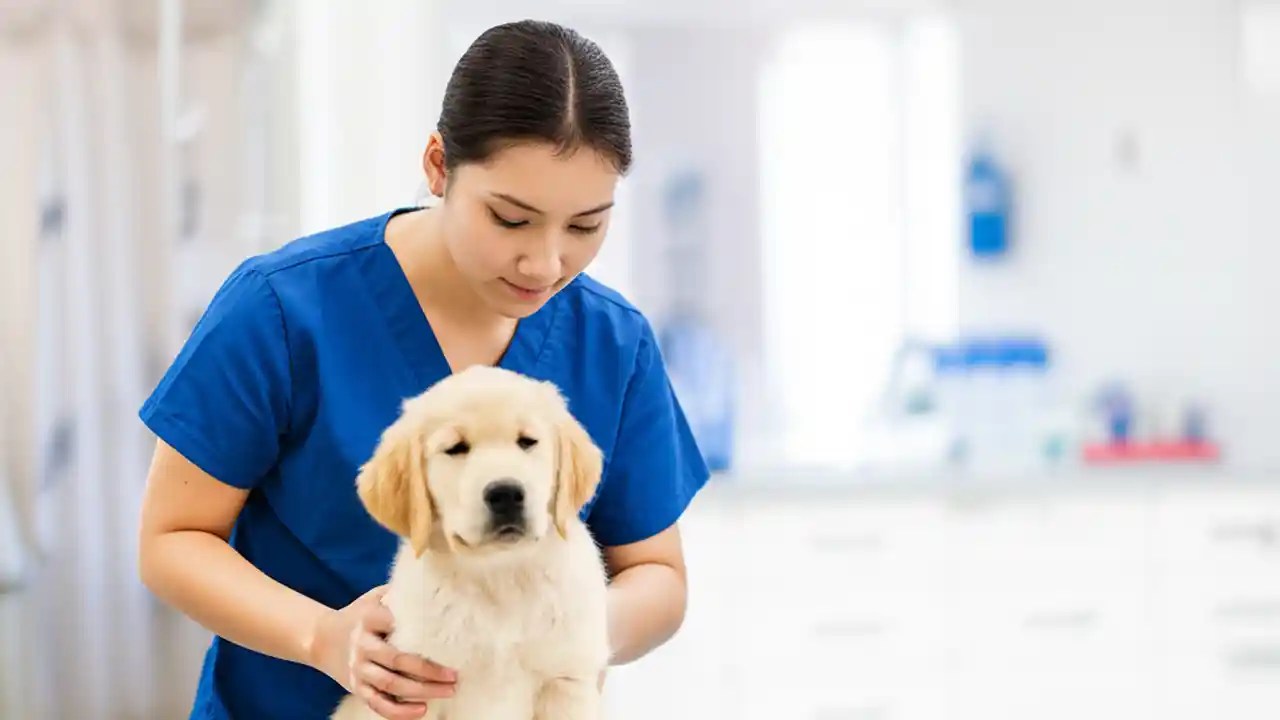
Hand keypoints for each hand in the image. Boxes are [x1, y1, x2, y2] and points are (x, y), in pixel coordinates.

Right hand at [310, 586, 455, 719]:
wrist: (320, 638)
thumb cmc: (358, 615)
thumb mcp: (374, 597)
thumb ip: (398, 593)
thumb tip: (433, 586)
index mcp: (368, 619)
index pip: (394, 625)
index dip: (419, 631)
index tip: (446, 637)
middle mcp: (362, 646)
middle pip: (398, 661)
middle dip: (429, 671)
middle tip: (455, 675)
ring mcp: (358, 669)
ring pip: (391, 685)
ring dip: (421, 692)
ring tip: (448, 691)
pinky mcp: (356, 688)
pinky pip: (377, 704)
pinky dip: (399, 712)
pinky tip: (422, 711)